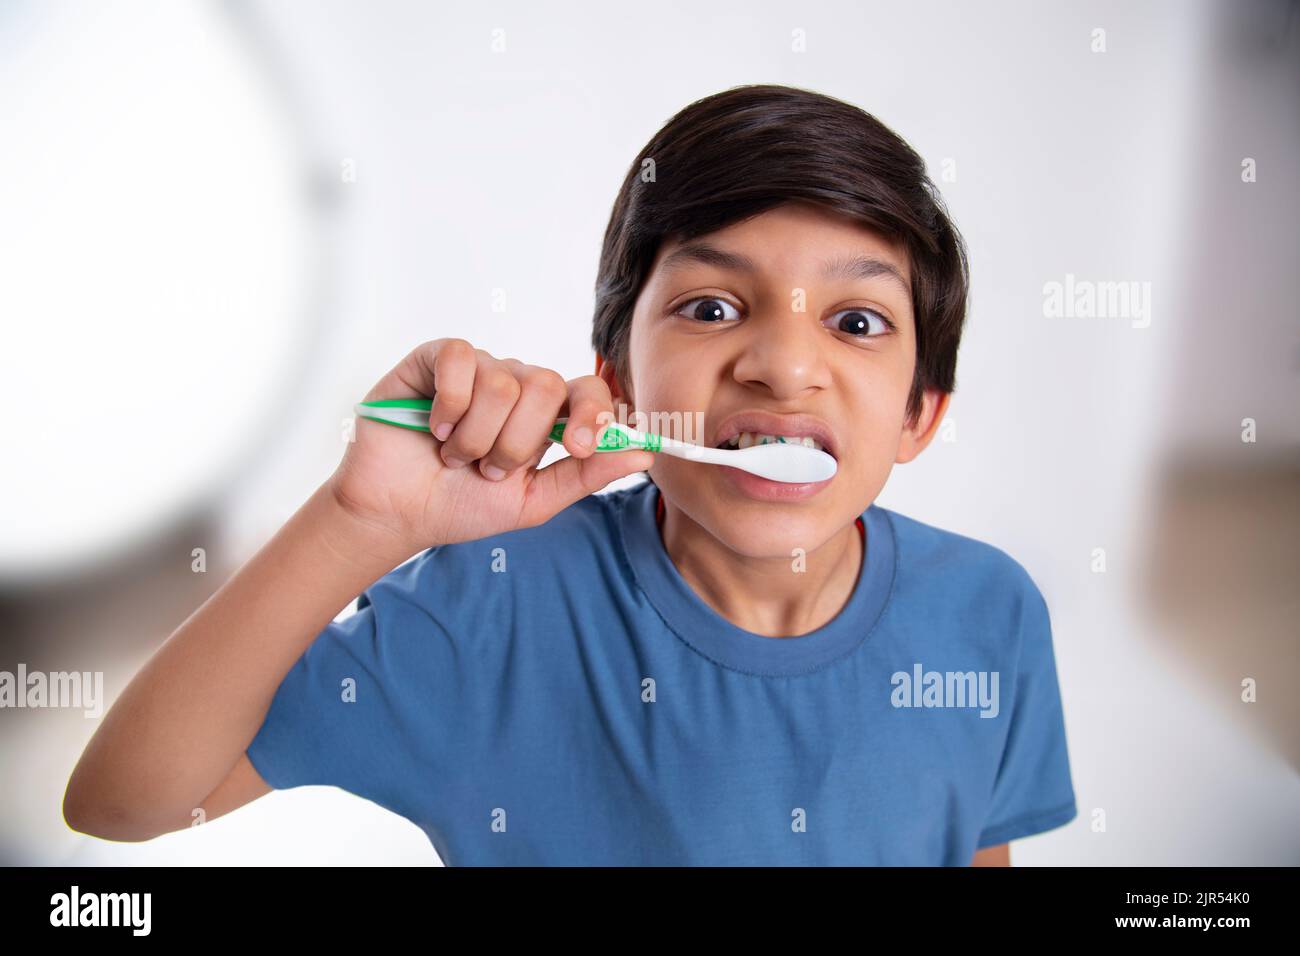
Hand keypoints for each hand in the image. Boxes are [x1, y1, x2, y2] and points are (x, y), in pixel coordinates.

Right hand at [328, 338, 653, 548]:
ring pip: (503, 382)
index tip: (575, 447)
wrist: (399, 512)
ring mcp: (479, 368)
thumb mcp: (534, 500)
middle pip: (545, 386)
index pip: (589, 393)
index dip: (591, 414)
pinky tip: (433, 426)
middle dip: (516, 444)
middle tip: (487, 469)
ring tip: (455, 455)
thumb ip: (586, 475)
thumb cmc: (463, 505)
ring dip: (476, 436)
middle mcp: (517, 384)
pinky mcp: (436, 357)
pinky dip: (448, 404)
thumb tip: (645, 454)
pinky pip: (461, 360)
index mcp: (548, 416)